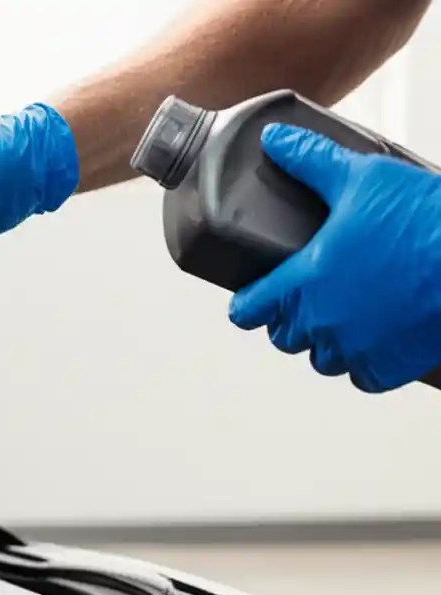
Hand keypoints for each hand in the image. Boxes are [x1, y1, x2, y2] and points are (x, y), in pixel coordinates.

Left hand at [229, 123, 440, 392]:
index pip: (248, 311)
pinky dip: (365, 364)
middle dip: (291, 319)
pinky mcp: (392, 367)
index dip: (247, 304)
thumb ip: (310, 162)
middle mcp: (324, 322)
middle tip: (308, 297)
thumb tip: (275, 141)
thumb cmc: (424, 217)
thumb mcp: (361, 177)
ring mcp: (358, 349)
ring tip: (343, 316)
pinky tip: (375, 341)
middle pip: (285, 337)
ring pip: (323, 360)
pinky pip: (363, 378)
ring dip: (327, 342)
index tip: (252, 299)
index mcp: (304, 282)